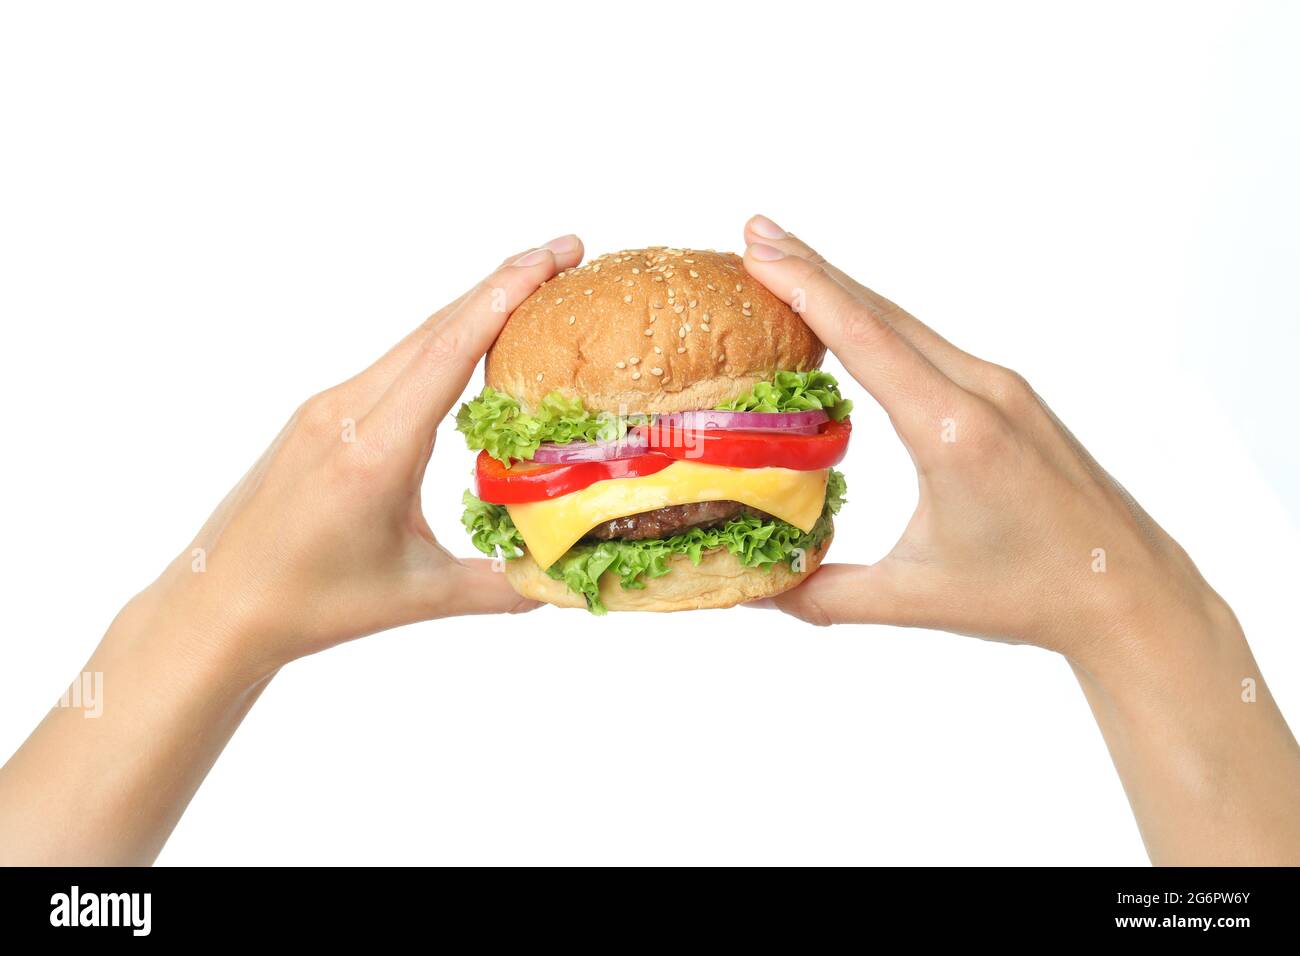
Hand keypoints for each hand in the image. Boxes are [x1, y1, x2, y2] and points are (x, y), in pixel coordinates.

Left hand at [137, 235, 584, 676]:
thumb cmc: (308, 605)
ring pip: (412, 342)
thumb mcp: (416, 598)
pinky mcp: (317, 417)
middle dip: (503, 282)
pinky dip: (440, 343)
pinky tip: (469, 346)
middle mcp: (346, 412)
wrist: (216, 607)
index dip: (506, 296)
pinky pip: (390, 366)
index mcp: (374, 450)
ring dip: (472, 309)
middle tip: (565, 252)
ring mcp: (327, 408)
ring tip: (530, 287)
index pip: (450, 351)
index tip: (554, 256)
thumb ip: (498, 587)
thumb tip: (563, 582)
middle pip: (436, 327)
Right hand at [740, 217, 1218, 666]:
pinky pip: (933, 345)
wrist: (1130, 590)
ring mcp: (1002, 389)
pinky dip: (882, 322)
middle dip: (813, 267)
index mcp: (954, 432)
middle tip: (755, 229)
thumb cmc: (1033, 594)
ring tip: (790, 261)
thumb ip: (825, 595)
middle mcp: (982, 392)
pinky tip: (856, 320)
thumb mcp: (918, 599)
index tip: (760, 249)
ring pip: (909, 323)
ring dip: (846, 290)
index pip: (866, 340)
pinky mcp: (1012, 398)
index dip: (806, 289)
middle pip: (882, 311)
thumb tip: (751, 593)